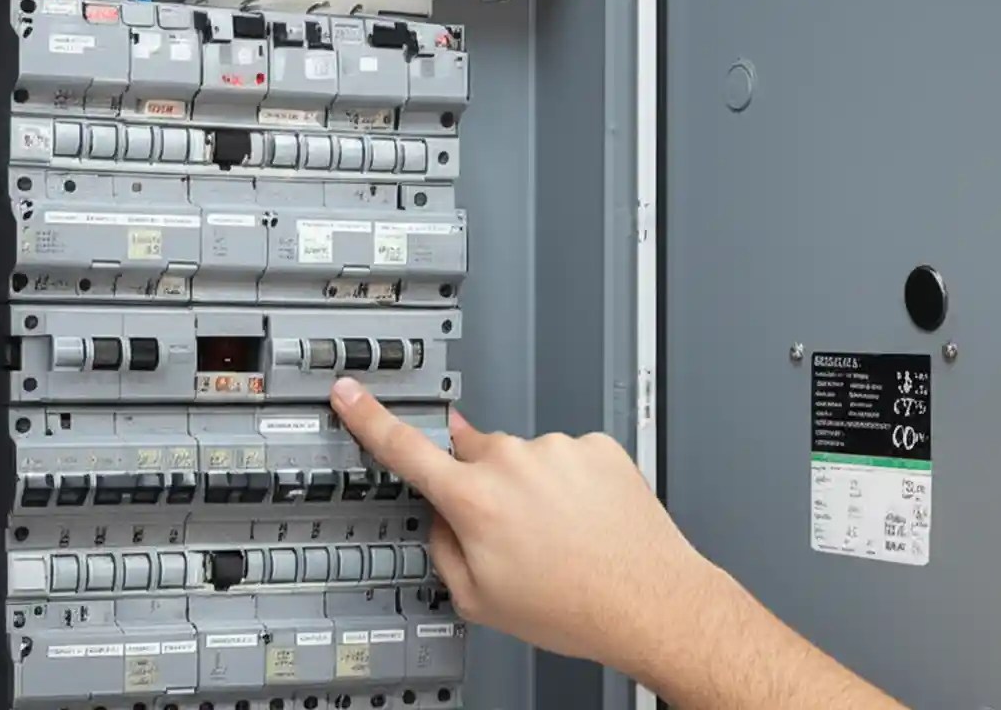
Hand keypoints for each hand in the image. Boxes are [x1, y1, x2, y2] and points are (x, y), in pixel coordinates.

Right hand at [329, 378, 712, 667]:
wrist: (650, 603)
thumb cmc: (574, 607)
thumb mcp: (479, 599)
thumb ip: (443, 549)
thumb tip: (441, 519)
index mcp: (474, 501)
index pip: (403, 447)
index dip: (368, 416)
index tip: (349, 392)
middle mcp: (513, 464)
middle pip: (471, 457)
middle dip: (479, 486)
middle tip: (511, 533)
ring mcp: (558, 450)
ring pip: (523, 459)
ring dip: (531, 488)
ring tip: (561, 535)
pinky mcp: (596, 446)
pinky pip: (565, 457)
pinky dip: (569, 483)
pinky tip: (585, 519)